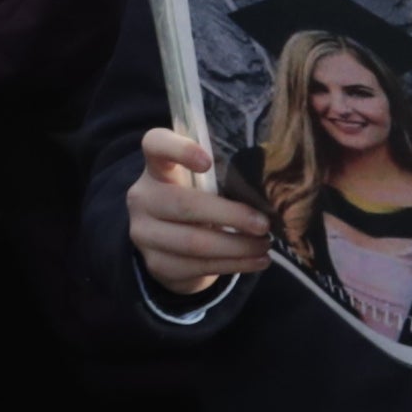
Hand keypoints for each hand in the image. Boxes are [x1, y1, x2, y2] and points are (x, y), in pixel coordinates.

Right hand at [129, 127, 270, 297]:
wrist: (168, 245)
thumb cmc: (196, 201)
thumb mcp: (201, 184)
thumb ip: (221, 178)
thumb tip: (269, 189)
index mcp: (156, 168)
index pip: (155, 145)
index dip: (179, 150)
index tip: (207, 161)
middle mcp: (142, 198)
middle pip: (184, 204)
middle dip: (230, 216)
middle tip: (263, 224)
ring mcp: (144, 233)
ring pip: (194, 242)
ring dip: (237, 246)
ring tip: (265, 245)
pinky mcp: (156, 264)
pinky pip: (199, 266)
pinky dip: (234, 265)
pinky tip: (256, 261)